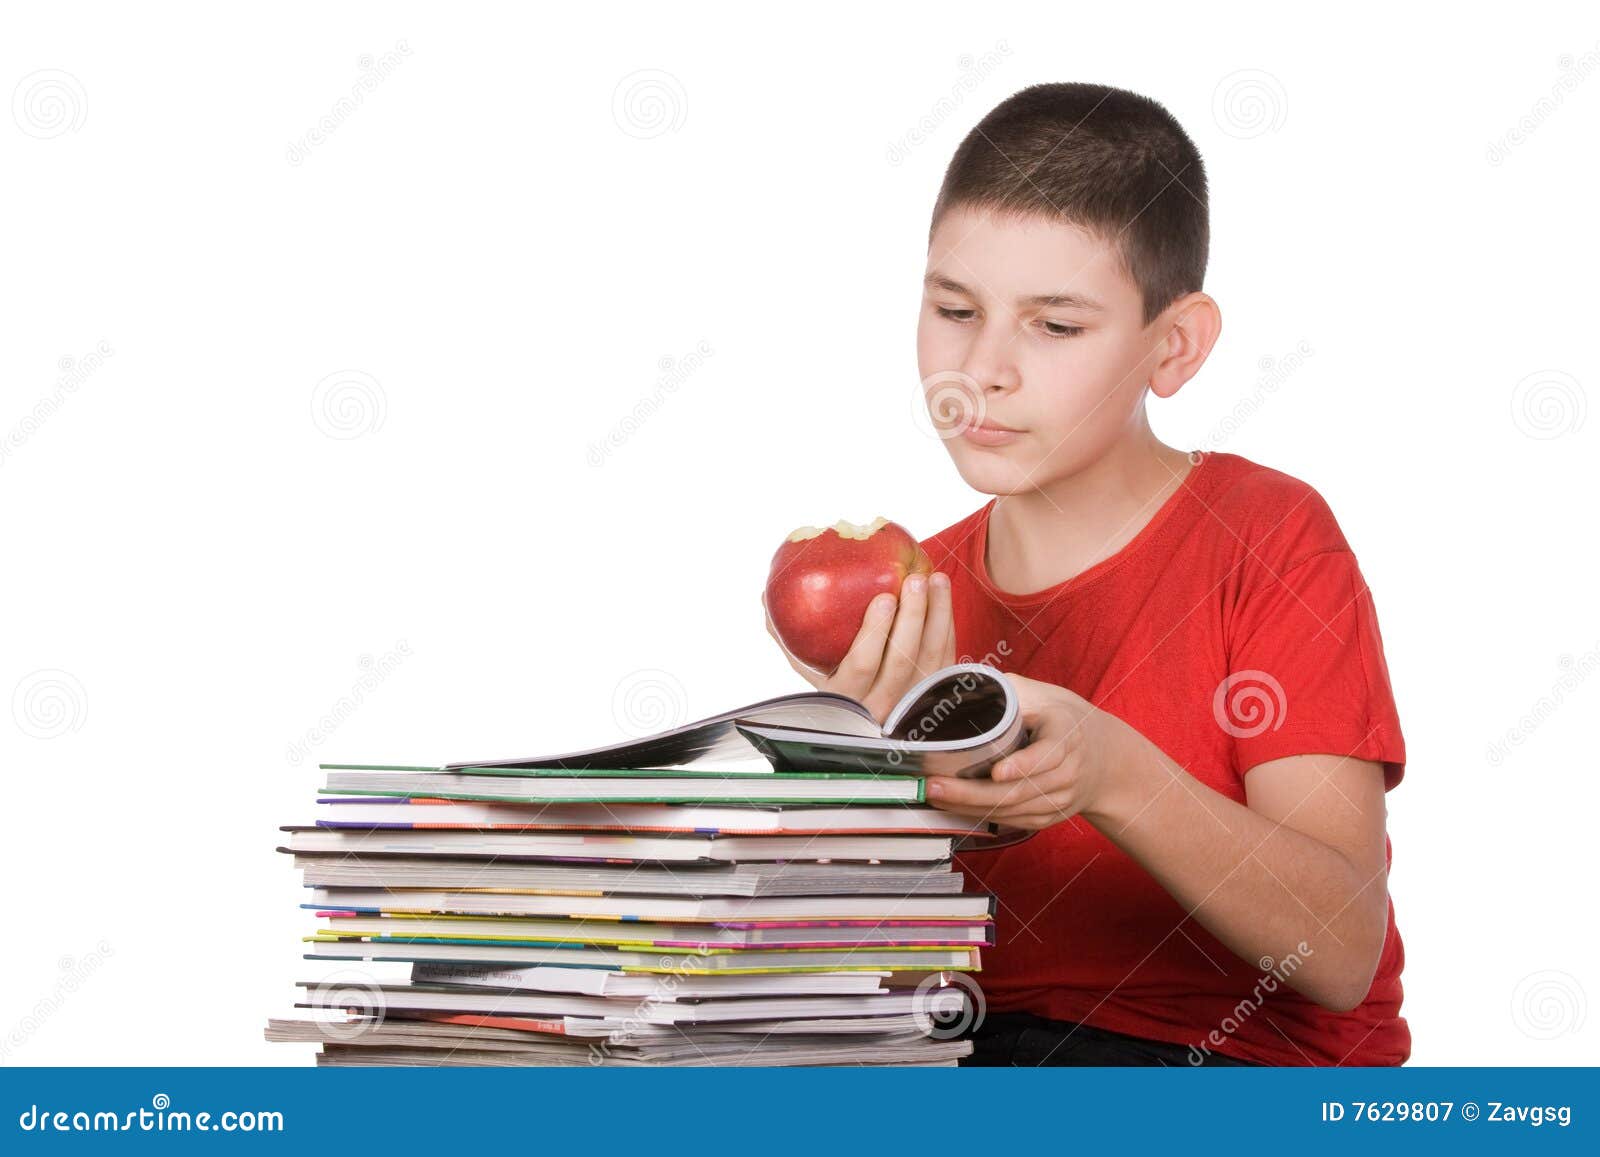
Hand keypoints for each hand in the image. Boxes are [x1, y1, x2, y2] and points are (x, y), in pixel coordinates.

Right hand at [762, 571, 955, 725]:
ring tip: (934, 578)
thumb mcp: (807, 666)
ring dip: (936, 615)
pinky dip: (947, 624)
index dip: (875, 633)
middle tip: (913, 579)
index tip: (883, 598)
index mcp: (845, 699)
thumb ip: (786, 635)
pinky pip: (946, 658)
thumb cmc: (831, 677)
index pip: (862, 667)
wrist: (868, 718)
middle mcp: (881, 707)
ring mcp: (912, 704)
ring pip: (931, 659)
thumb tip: (764, 596)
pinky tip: (942, 593)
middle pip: (902, 662)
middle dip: (913, 617)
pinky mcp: (935, 695)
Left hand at [924, 673, 1147, 830]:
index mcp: (1067, 734)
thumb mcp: (1044, 696)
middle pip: (1020, 791)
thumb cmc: (1061, 719)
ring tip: (934, 795)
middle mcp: (1068, 771)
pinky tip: (953, 807)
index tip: (996, 771)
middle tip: (935, 785)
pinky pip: (1013, 821)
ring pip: (1012, 810)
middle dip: (972, 793)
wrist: (1103, 756)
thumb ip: (1011, 691)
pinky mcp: (1048, 816)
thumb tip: (968, 686)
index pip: (1049, 754)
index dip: (1023, 764)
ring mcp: (1059, 798)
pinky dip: (981, 816)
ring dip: (969, 807)